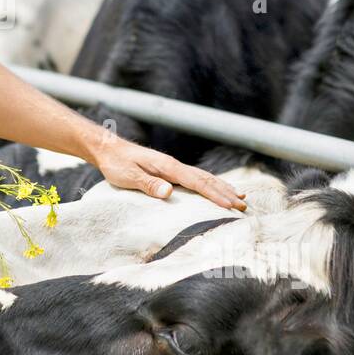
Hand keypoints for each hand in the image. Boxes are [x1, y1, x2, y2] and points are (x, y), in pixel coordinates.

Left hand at [91, 135, 246, 210]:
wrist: (108, 149)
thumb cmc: (116, 164)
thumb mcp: (127, 176)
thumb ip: (148, 184)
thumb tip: (169, 192)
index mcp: (168, 167)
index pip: (197, 182)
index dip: (215, 195)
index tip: (232, 205)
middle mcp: (174, 166)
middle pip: (206, 180)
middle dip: (226, 192)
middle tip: (245, 205)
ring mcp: (173, 167)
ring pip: (203, 178)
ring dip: (222, 188)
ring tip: (240, 197)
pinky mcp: (169, 171)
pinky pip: (195, 179)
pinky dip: (210, 185)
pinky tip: (216, 190)